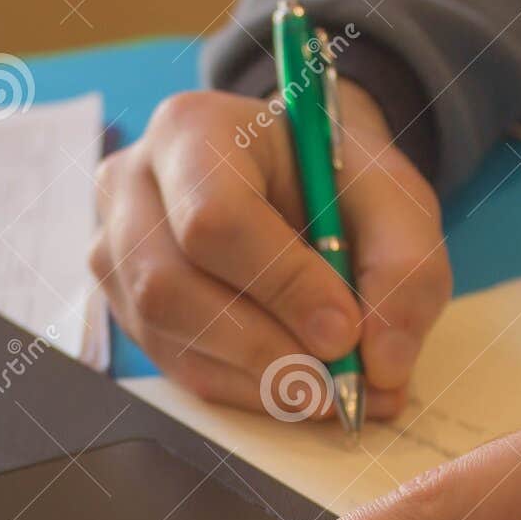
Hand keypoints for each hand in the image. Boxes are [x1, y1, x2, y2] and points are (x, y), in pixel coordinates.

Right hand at [90, 81, 450, 418]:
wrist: (299, 182)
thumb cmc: (336, 181)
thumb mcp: (395, 201)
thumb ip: (404, 271)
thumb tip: (382, 365)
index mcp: (191, 130)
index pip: (214, 218)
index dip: (280, 285)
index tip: (344, 334)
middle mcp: (132, 188)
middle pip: (171, 286)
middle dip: (264, 347)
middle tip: (338, 384)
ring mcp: (116, 252)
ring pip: (169, 336)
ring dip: (257, 377)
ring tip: (330, 388)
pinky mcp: (127, 310)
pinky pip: (177, 368)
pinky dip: (246, 389)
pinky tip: (295, 384)